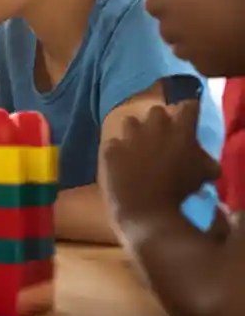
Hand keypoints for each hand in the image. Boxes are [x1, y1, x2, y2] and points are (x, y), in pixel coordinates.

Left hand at [102, 101, 218, 222]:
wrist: (146, 209)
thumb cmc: (180, 191)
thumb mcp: (205, 174)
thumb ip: (206, 158)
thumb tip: (204, 156)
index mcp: (180, 129)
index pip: (188, 106)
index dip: (189, 111)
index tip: (189, 119)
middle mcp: (153, 125)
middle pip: (157, 111)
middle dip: (160, 121)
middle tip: (163, 136)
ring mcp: (128, 135)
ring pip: (131, 122)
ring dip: (136, 132)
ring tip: (139, 147)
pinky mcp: (110, 147)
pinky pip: (114, 143)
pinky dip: (118, 151)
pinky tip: (123, 162)